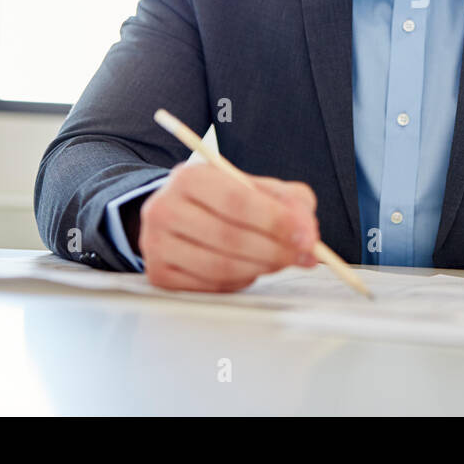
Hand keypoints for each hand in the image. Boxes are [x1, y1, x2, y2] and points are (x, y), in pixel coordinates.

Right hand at [137, 161, 319, 291]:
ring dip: (261, 268)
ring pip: (219, 267)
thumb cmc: (222, 200)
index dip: (276, 221)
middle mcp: (165, 208)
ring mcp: (156, 244)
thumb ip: (288, 202)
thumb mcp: (254, 187)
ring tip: (281, 262)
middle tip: (305, 256)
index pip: (237, 200)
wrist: (176, 214)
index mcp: (190, 176)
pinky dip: (239, 281)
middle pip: (228, 237)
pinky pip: (210, 286)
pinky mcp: (158, 274)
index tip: (308, 237)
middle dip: (275, 250)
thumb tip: (307, 233)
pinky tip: (251, 270)